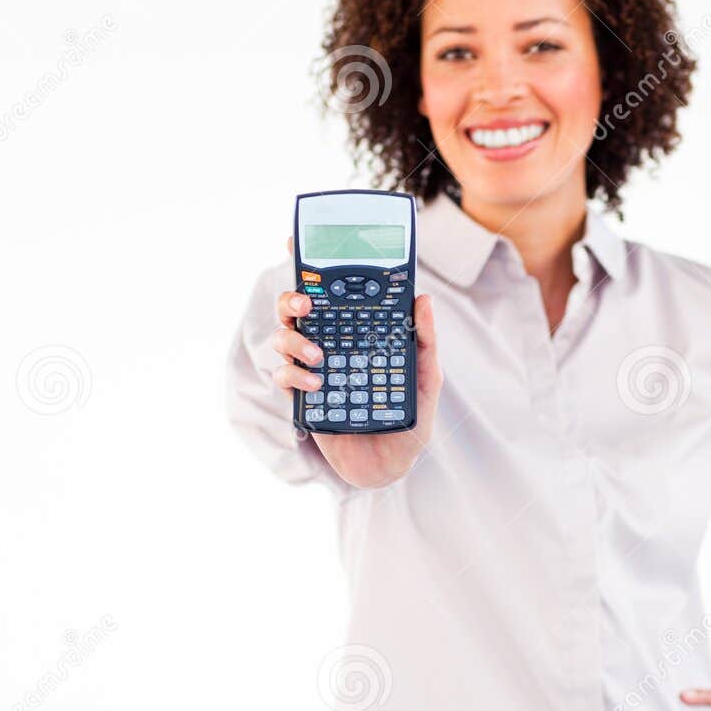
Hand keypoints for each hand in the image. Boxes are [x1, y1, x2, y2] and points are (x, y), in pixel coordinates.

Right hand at [272, 236, 442, 489]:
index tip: (297, 241)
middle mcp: (331, 344)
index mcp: (357, 332)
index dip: (312, 265)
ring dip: (293, 338)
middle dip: (293, 297)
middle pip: (298, 308)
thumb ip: (426, 343)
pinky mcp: (304, 399)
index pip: (332, 292)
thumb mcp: (426, 381)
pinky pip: (284, 377)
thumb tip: (423, 300)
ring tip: (318, 355)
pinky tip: (315, 384)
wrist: (391, 469)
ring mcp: (314, 369)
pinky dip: (293, 375)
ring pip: (284, 338)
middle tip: (307, 302)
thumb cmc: (410, 421)